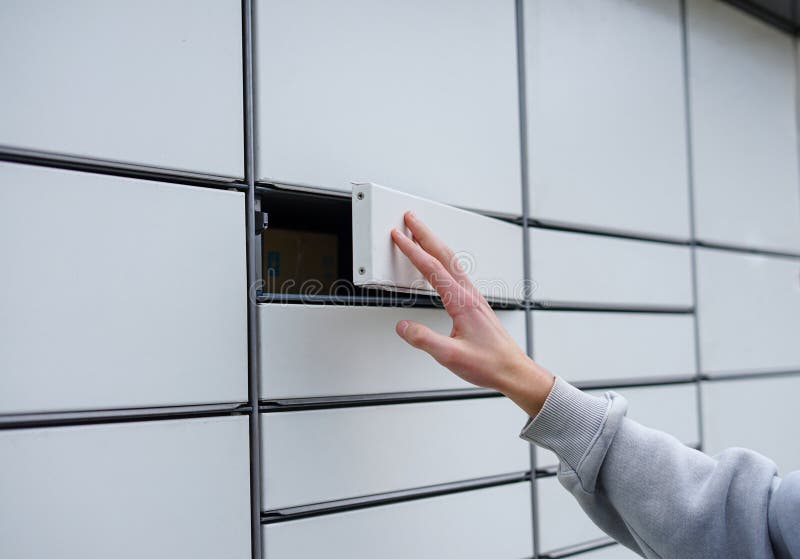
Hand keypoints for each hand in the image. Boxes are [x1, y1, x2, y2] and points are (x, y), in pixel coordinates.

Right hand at [391, 211, 554, 416]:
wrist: (512, 370)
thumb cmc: (489, 363)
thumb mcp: (450, 356)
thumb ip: (424, 340)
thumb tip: (402, 326)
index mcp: (462, 302)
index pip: (432, 268)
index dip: (412, 250)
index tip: (398, 236)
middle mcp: (469, 294)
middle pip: (444, 255)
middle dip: (425, 233)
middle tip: (410, 218)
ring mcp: (474, 297)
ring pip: (452, 260)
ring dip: (435, 243)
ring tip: (421, 232)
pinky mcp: (475, 303)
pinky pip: (457, 272)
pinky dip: (444, 258)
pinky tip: (440, 262)